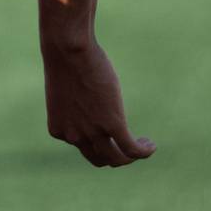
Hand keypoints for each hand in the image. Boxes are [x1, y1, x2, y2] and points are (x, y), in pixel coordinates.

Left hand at [43, 38, 154, 168]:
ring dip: (131, 155)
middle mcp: (73, 136)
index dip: (99, 142)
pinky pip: (131, 149)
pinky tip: (151, 145)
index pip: (82, 147)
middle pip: (99, 159)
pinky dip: (143, 151)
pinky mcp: (112, 124)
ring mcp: (92, 132)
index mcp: (59, 129)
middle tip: (129, 143)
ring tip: (143, 143)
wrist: (68, 51)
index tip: (111, 131)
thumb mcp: (66, 90)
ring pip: (117, 158)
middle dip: (115, 155)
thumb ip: (75, 103)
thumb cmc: (65, 61)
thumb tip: (90, 104)